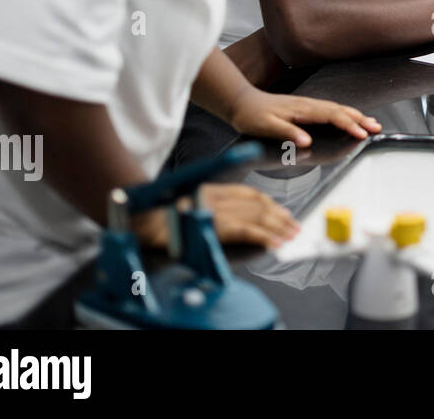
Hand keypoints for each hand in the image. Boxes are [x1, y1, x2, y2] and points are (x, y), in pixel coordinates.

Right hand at [132, 183, 300, 249]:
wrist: (139, 219)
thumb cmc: (158, 214)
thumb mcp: (187, 201)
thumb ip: (209, 204)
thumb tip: (228, 216)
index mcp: (212, 189)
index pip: (248, 193)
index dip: (268, 203)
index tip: (282, 211)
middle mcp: (218, 196)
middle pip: (257, 205)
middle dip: (279, 217)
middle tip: (294, 226)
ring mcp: (217, 210)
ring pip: (256, 217)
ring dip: (277, 227)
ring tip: (291, 235)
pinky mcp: (216, 226)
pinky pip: (246, 231)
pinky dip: (264, 237)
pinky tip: (275, 243)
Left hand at [227, 88, 380, 146]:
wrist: (241, 101)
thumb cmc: (251, 115)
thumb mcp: (265, 126)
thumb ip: (287, 132)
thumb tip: (307, 141)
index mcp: (302, 109)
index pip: (332, 116)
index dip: (348, 125)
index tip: (361, 133)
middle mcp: (308, 105)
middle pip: (340, 110)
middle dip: (360, 119)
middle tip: (376, 127)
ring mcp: (308, 105)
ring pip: (337, 109)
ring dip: (355, 116)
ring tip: (370, 123)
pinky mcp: (305, 108)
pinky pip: (330, 110)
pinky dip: (344, 114)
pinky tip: (348, 118)